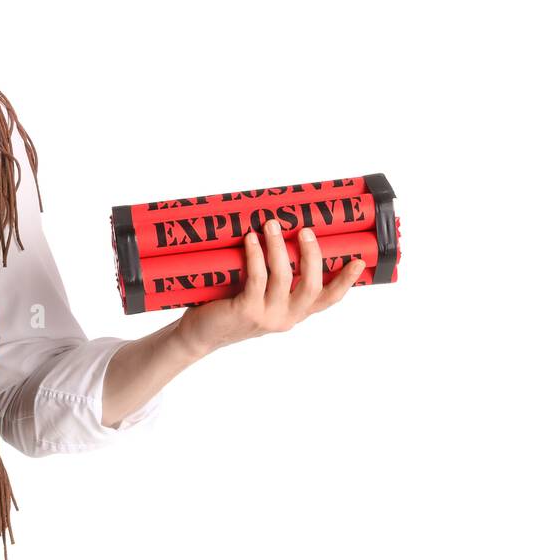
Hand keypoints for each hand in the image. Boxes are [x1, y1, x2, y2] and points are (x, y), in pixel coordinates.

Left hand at [175, 218, 366, 357]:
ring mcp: (267, 316)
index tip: (360, 261)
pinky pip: (256, 277)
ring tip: (272, 225)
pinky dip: (256, 255)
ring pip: (283, 277)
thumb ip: (275, 281)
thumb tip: (281, 237)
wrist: (199, 334)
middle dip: (312, 255)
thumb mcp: (259, 297)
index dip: (346, 282)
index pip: (328, 300)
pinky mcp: (246, 310)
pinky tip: (251, 239)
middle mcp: (286, 318)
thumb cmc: (229, 308)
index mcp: (294, 314)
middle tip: (305, 231)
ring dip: (278, 247)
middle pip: (312, 286)